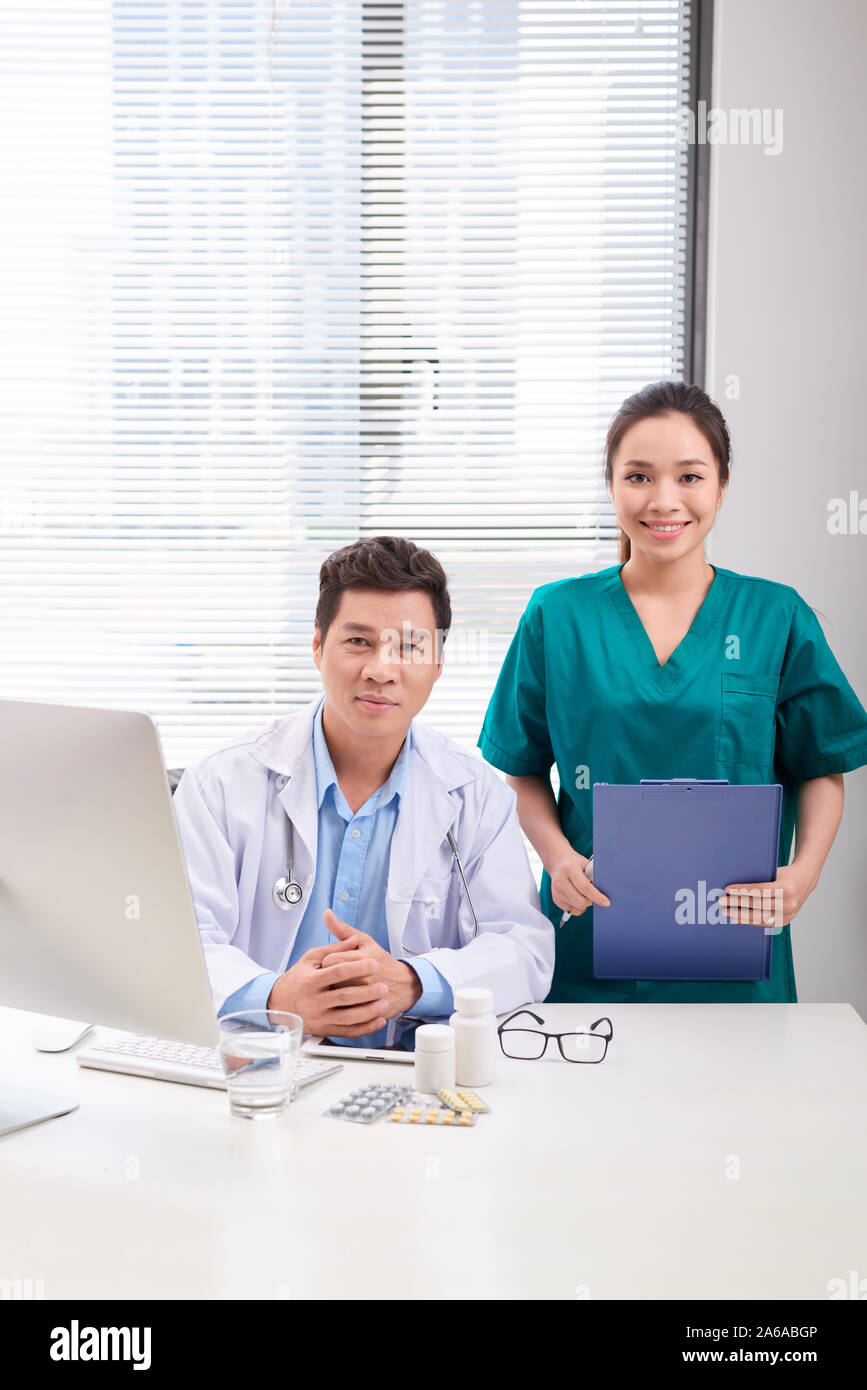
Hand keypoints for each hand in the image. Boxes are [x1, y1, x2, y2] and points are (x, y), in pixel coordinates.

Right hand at [267, 931, 389, 1036]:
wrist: (279, 1003)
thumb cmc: (298, 979)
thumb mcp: (310, 959)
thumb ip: (333, 950)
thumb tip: (354, 939)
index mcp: (311, 981)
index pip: (338, 973)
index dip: (358, 968)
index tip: (374, 964)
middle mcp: (314, 1001)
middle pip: (344, 996)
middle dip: (367, 992)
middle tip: (384, 986)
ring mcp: (319, 1017)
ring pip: (347, 1018)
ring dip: (368, 1012)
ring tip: (384, 1004)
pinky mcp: (324, 1030)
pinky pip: (347, 1032)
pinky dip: (365, 1028)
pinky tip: (377, 1021)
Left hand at [318, 909, 422, 1019]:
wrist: (405, 986)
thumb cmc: (382, 963)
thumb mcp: (365, 942)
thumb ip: (343, 929)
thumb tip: (327, 914)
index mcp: (360, 958)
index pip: (328, 961)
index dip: (328, 963)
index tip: (334, 965)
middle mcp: (362, 978)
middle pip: (329, 979)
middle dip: (330, 979)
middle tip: (338, 979)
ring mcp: (365, 997)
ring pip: (334, 997)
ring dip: (334, 995)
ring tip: (342, 990)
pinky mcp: (367, 1012)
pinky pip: (344, 1013)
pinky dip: (342, 1009)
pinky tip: (346, 1004)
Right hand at [549, 849, 609, 918]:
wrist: (558, 862)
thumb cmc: (575, 863)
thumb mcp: (586, 864)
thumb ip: (594, 876)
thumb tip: (603, 891)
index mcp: (569, 868)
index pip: (584, 887)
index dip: (597, 896)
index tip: (606, 902)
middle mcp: (560, 880)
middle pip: (580, 900)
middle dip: (591, 901)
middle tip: (594, 895)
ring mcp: (556, 891)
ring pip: (577, 907)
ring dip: (585, 904)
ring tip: (584, 893)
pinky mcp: (555, 898)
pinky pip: (571, 910)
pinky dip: (578, 907)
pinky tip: (577, 896)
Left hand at [723, 863, 816, 929]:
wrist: (805, 881)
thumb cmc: (785, 874)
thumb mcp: (775, 872)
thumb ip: (759, 879)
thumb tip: (735, 885)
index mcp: (786, 888)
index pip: (759, 890)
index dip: (742, 890)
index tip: (728, 889)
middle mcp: (788, 902)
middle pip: (758, 904)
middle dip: (737, 903)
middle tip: (722, 902)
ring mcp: (788, 914)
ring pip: (760, 916)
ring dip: (741, 915)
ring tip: (727, 912)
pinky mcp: (786, 921)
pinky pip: (765, 922)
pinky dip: (750, 920)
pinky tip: (738, 917)